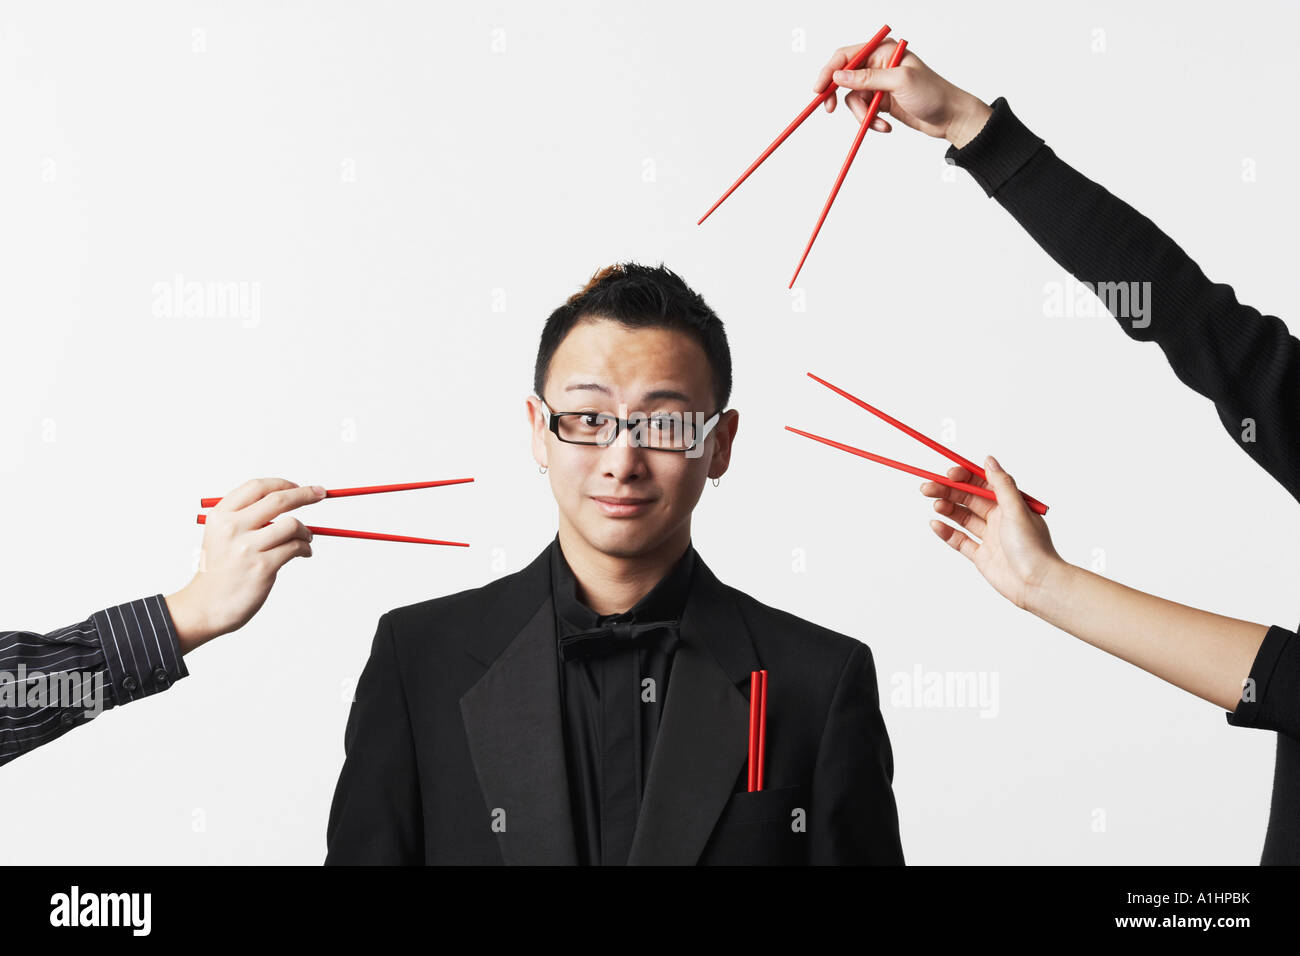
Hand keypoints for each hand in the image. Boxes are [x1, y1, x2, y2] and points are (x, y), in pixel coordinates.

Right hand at [165, 478, 325, 652]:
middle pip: (278, 499)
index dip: (282, 484)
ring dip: (306, 531)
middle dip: (305, 494)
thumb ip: (245, 517)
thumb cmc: (219, 570)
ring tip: (307, 538)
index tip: (299, 487)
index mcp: (221, 515)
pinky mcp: (263, 567)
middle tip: (320, 494)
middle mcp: (232, 528)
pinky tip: (304, 552)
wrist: (205, 606)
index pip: (257, 487)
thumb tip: (285, 500)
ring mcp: (248, 547)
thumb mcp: (220, 535)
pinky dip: (305, 548)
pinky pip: (295, 548)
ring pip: (292, 525)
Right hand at [813, 38, 992, 146]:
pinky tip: (886, 127)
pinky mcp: (880, 102)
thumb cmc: (933, 93)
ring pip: (852, 99)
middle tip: (828, 109)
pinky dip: (870, 122)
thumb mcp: (899, 82)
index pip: (847, 56)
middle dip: (838, 96)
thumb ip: (867, 79)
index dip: (829, 71)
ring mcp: (878, 84)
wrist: (949, 117)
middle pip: (844, 78)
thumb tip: (839, 77)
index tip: (819, 89)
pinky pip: (862, 112)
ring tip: (879, 124)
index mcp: (883, 50)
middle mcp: (878, 64)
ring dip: (861, 115)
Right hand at [920, 456, 1063, 610]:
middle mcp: (999, 518)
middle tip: (927, 487)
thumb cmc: (1033, 548)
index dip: (964, 478)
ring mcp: (989, 537)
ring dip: (947, 508)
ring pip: (962, 517)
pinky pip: (960, 540)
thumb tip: (989, 460)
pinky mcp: (981, 555)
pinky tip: (936, 524)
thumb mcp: (1016, 510)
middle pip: (968, 499)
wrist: (1036, 584)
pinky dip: (947, 532)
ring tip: (935, 504)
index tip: (948, 474)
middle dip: (948, 491)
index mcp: (1010, 504)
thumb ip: (1001, 485)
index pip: (982, 484)